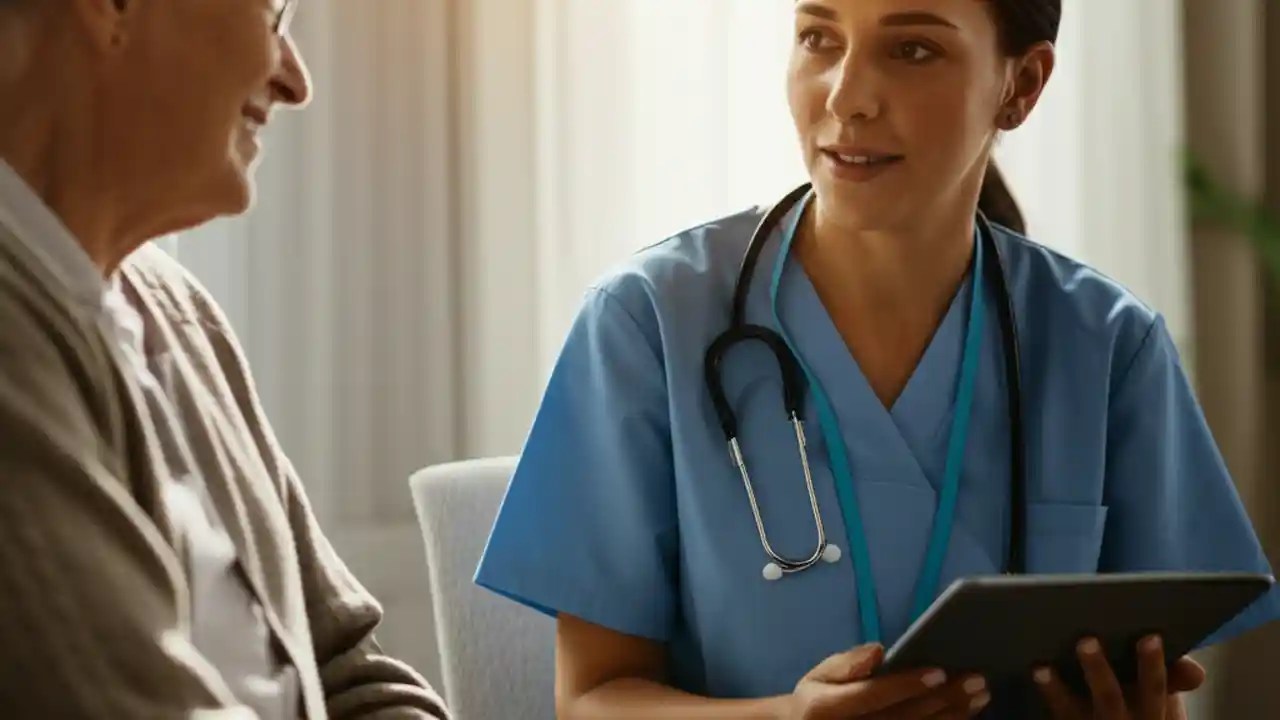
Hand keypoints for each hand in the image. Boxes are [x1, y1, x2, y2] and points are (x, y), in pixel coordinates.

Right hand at [782, 643, 990, 718]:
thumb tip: (878, 651)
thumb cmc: (818, 703)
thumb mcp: (818, 678)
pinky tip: (966, 715)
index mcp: (827, 708)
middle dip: (943, 699)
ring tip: (979, 696)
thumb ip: (846, 665)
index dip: (906, 685)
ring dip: (953, 716)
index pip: (872, 696)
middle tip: (975, 680)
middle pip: (904, 718)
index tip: (938, 671)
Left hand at [1033, 635, 1206, 719]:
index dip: (1153, 665)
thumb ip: (1174, 678)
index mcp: (1153, 713)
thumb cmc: (1143, 709)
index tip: (1150, 636)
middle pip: (1110, 699)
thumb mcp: (1164, 700)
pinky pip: (1056, 714)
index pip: (1155, 689)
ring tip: (1043, 666)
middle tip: (1087, 640)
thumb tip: (1196, 670)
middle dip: (1098, 671)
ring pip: (1074, 711)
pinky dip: (1046, 693)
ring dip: (1058, 689)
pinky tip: (1037, 672)